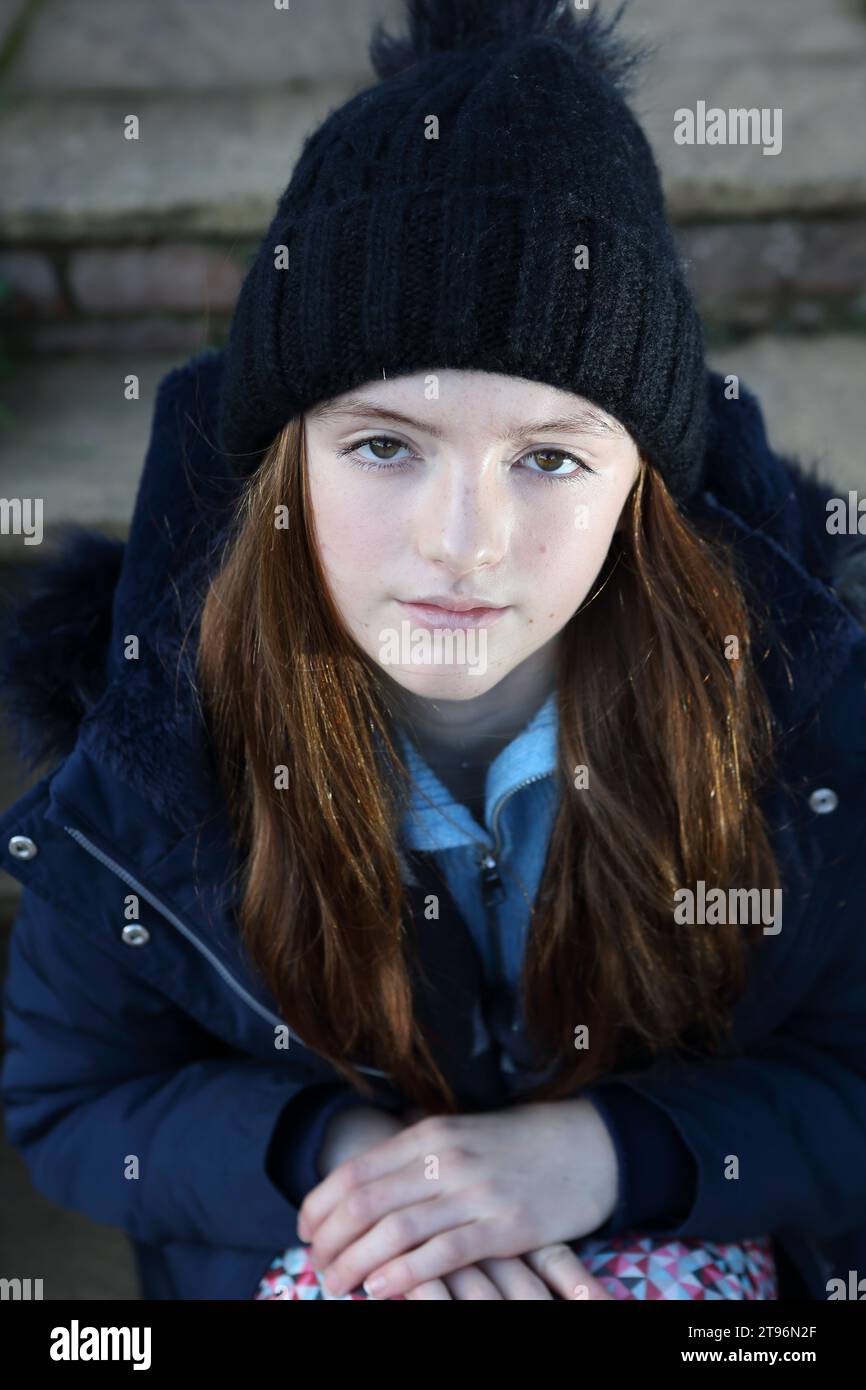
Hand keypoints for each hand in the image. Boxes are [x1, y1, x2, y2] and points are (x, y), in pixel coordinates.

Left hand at [297, 1097, 618, 1299]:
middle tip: (315, 1268)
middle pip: (365, 1203)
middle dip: (330, 1241)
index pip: (355, 1171)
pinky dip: (405, 1274)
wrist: (586, 1143)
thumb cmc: (516, 1143)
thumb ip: (415, 1149)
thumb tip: (365, 1171)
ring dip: (356, 1263)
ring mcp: (475, 1192)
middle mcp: (445, 1159)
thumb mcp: (459, 1132)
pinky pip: (444, 1253)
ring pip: (395, 1231)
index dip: (319, 1205)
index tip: (304, 1231)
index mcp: (429, 1135)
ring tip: (337, 1285)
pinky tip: (380, 1289)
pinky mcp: (506, 1226)